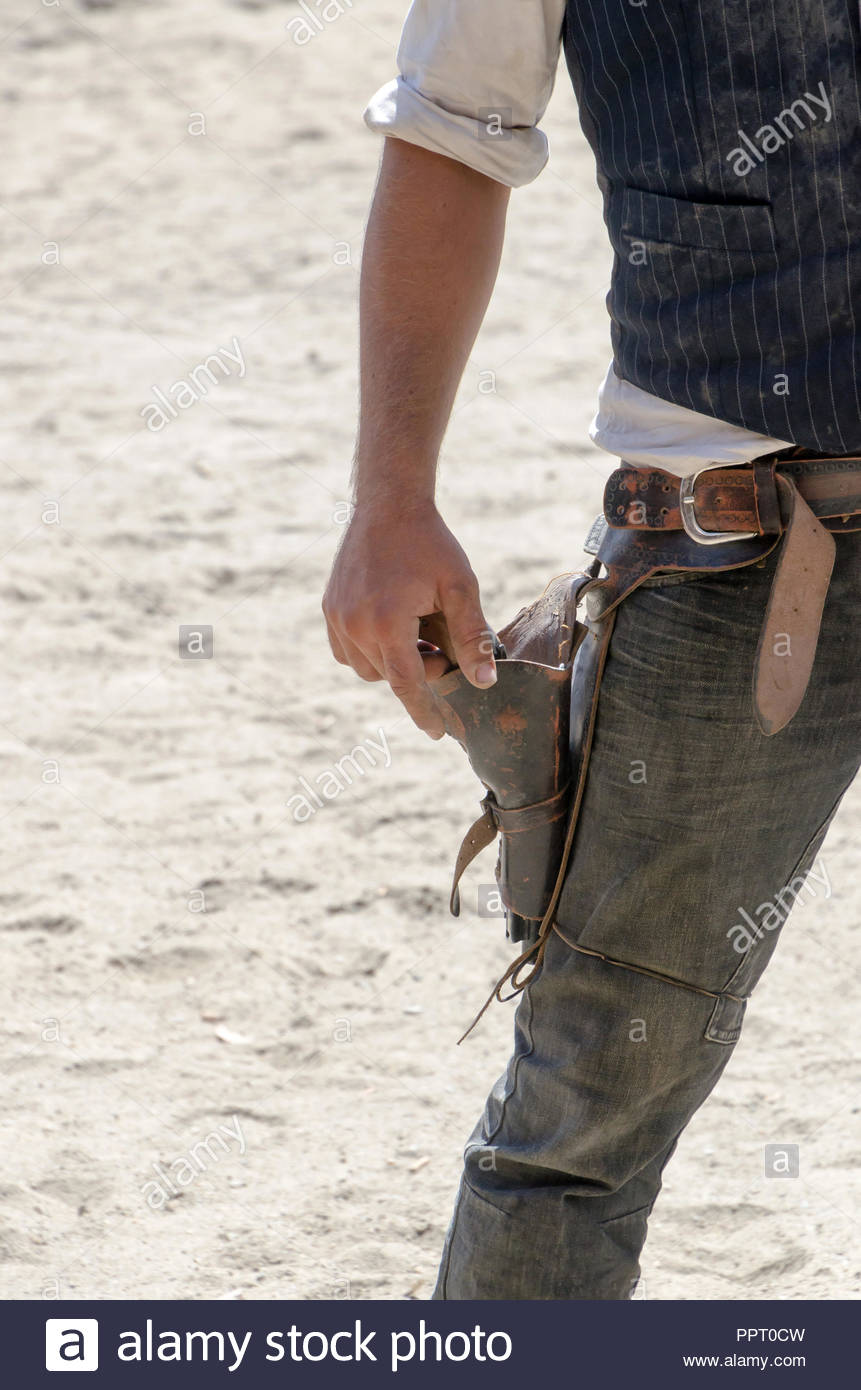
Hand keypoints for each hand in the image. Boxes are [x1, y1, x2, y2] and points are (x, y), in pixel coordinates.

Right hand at [322, 499, 496, 737]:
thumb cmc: (430, 544)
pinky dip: (369, 651)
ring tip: (418, 634)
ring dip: (393, 663)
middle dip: (419, 674)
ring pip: (366, 667)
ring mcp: (337, 617)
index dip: (424, 712)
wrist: (388, 505)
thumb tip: (484, 683)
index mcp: (387, 622)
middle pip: (390, 676)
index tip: (440, 732)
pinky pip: (347, 651)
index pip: (407, 685)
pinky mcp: (329, 608)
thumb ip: (471, 637)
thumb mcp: (461, 587)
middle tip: (443, 651)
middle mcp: (354, 625)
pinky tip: (393, 629)